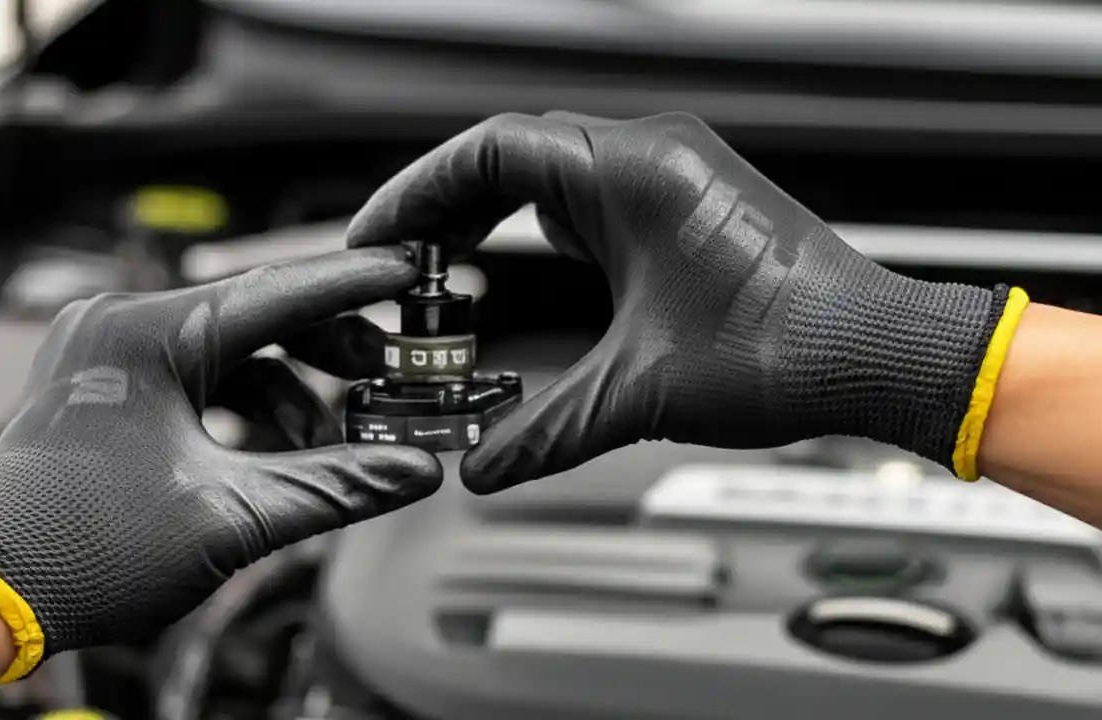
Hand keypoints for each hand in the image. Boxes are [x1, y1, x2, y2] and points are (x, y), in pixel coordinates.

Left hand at [0, 248, 442, 680]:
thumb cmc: (83, 552)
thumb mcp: (233, 519)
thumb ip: (335, 486)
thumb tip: (411, 471)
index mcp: (146, 336)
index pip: (276, 292)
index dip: (353, 286)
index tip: (405, 273)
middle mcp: (122, 326)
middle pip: (257, 316)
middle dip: (328, 347)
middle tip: (388, 367)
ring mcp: (110, 352)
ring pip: (230, 348)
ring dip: (289, 387)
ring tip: (333, 436)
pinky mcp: (110, 383)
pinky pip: (198, 374)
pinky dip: (246, 405)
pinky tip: (282, 446)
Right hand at [350, 112, 1013, 491]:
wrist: (875, 355)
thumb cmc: (788, 347)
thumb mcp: (638, 392)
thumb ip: (544, 431)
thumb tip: (483, 464)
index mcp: (632, 171)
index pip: (491, 151)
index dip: (420, 190)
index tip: (381, 231)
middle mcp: (653, 158)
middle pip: (513, 155)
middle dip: (447, 205)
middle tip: (399, 254)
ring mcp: (674, 178)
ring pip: (553, 173)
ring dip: (494, 212)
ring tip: (444, 259)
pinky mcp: (688, 208)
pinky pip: (592, 195)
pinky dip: (544, 223)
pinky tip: (522, 261)